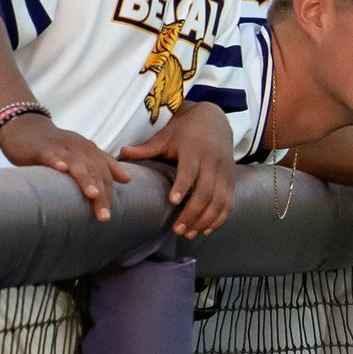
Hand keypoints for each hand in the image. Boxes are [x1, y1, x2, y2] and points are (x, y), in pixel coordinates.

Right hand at [0, 111, 129, 222]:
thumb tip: (128, 179)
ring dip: (85, 179)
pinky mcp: (43, 149)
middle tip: (104, 217)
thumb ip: (105, 165)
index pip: (104, 177)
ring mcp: (62, 148)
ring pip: (77, 165)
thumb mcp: (83, 154)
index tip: (109, 216)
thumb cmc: (57, 146)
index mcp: (92, 152)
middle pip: (95, 174)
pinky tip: (61, 169)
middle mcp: (81, 150)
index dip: (109, 195)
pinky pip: (51, 155)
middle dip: (101, 195)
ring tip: (94, 195)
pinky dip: (57, 161)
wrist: (27, 127)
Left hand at [119, 100, 236, 237]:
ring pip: (219, 200)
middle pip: (206, 191)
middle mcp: (212, 161)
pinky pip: (229, 202)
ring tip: (189, 233)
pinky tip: (206, 230)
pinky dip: (220, 218)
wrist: (216, 120)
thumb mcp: (166, 136)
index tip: (173, 201)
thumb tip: (122, 152)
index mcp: (194, 149)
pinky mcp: (231, 179)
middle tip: (177, 229)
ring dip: (206, 219)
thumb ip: (146, 148)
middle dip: (193, 212)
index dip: (183, 185)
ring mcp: (224, 171)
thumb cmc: (185, 130)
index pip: (190, 170)